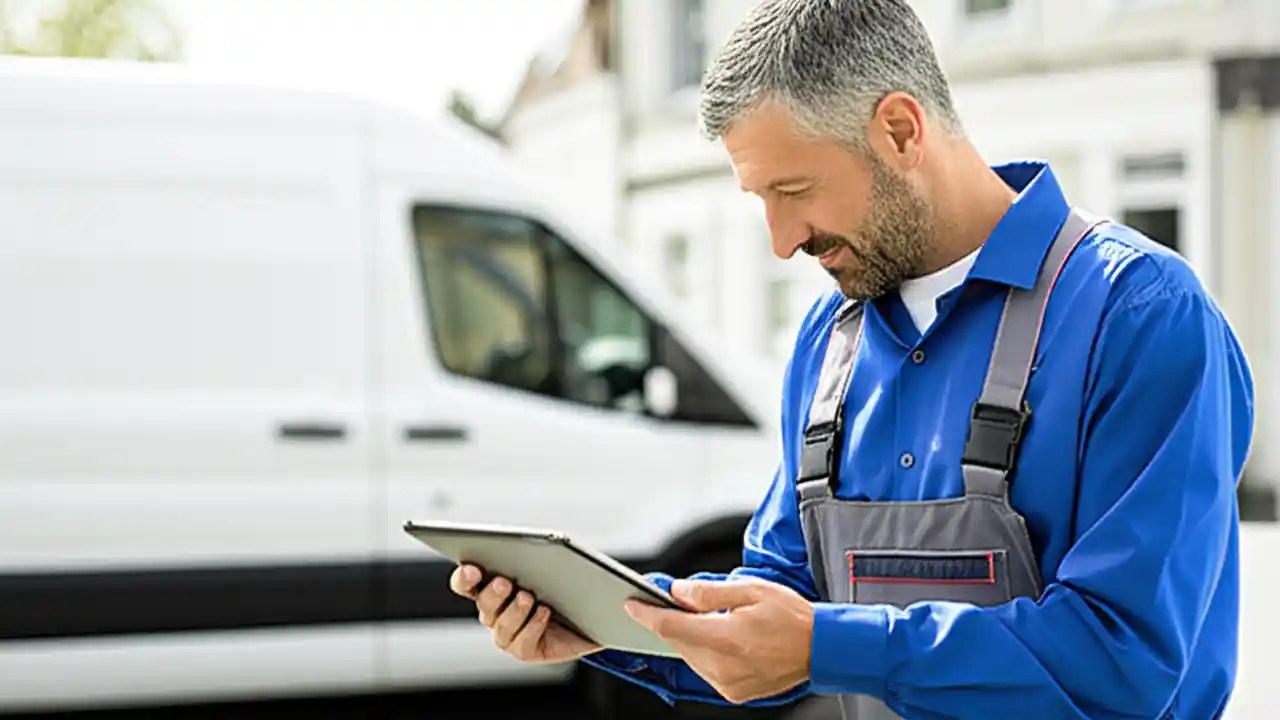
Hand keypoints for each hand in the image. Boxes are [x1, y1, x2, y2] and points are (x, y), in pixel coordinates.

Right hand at [449, 563, 600, 662]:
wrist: (586, 618)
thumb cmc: (564, 587)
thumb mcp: (549, 567)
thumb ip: (531, 559)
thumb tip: (525, 546)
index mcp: (492, 587)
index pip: (466, 583)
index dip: (463, 578)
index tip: (470, 569)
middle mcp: (495, 612)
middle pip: (483, 603)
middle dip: (492, 593)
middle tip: (503, 583)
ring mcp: (508, 634)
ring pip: (502, 626)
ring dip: (514, 611)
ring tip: (528, 598)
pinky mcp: (524, 650)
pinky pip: (522, 643)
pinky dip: (532, 627)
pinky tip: (544, 613)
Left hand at [624, 577, 812, 703]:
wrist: (823, 648)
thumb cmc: (792, 617)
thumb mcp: (751, 589)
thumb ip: (709, 592)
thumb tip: (678, 592)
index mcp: (725, 638)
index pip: (671, 627)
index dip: (647, 614)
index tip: (631, 604)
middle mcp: (722, 666)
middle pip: (679, 642)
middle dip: (671, 622)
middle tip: (672, 602)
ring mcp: (727, 683)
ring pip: (690, 657)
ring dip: (690, 637)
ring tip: (707, 619)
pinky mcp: (733, 692)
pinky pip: (706, 669)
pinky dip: (705, 652)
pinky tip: (719, 637)